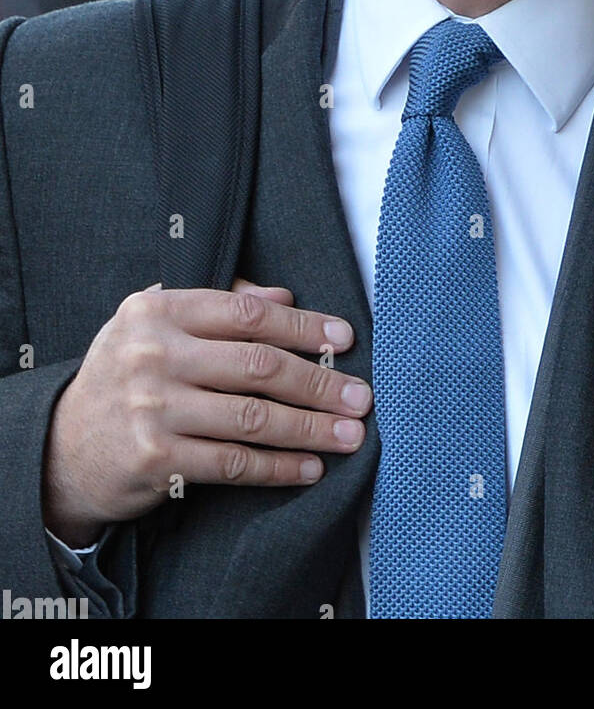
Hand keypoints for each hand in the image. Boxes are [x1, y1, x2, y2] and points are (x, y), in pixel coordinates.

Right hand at [42, 278, 370, 547]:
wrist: (64, 446)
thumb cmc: (126, 375)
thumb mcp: (156, 325)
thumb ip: (218, 305)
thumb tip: (284, 296)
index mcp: (157, 311)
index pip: (247, 314)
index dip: (303, 326)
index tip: (344, 339)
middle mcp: (153, 355)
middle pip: (258, 366)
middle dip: (319, 382)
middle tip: (360, 396)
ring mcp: (153, 409)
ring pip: (252, 418)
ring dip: (310, 428)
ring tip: (349, 434)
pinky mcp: (156, 459)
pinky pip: (233, 463)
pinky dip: (278, 467)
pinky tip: (309, 468)